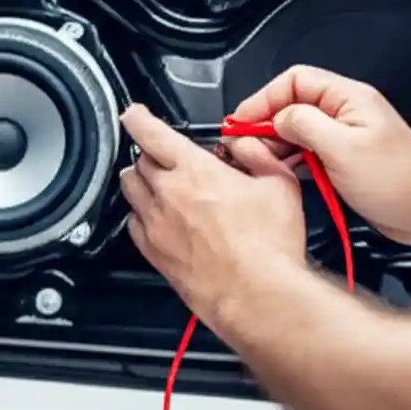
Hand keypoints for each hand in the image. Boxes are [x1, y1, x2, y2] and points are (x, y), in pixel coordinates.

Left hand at [119, 104, 305, 320]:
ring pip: (130, 192)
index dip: (138, 118)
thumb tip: (243, 145)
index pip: (151, 133)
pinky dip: (141, 215)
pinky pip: (134, 225)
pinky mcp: (154, 253)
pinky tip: (160, 218)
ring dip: (141, 182)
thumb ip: (256, 155)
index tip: (134, 114)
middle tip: (167, 158)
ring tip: (161, 185)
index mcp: (195, 171)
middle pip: (139, 162)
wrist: (257, 295)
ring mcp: (156, 226)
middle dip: (150, 154)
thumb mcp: (280, 184)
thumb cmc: (270, 247)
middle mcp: (168, 195)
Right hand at [226, 64, 410, 247]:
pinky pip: (307, 151)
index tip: (241, 121)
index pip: (295, 81)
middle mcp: (345, 112)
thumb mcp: (342, 149)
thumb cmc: (397, 182)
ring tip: (257, 161)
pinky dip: (290, 160)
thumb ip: (304, 125)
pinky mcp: (343, 159)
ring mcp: (344, 136)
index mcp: (349, 98)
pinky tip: (280, 172)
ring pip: (297, 129)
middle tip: (242, 145)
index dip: (264, 98)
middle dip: (265, 122)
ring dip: (275, 143)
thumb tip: (276, 117)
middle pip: (293, 104)